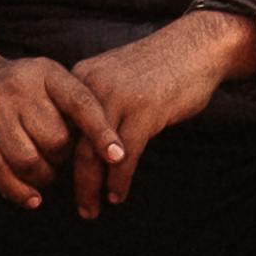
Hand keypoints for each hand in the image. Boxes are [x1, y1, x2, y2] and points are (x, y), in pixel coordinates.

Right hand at [0, 34, 123, 212]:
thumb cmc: (20, 87)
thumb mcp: (47, 81)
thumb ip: (73, 106)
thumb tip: (108, 147)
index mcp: (46, 73)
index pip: (81, 103)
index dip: (101, 132)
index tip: (118, 156)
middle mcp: (18, 88)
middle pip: (54, 139)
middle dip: (63, 158)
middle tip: (61, 160)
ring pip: (28, 160)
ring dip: (43, 177)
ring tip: (47, 175)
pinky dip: (19, 191)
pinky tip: (32, 199)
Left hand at [59, 12, 255, 216]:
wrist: (196, 46)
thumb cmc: (159, 67)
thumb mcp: (116, 78)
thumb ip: (96, 104)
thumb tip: (83, 142)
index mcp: (81, 79)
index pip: (60, 126)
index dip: (61, 159)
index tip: (65, 183)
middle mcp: (92, 87)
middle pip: (74, 144)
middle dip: (77, 182)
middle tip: (81, 207)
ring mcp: (118, 98)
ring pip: (95, 154)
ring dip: (93, 187)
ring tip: (94, 208)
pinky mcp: (144, 111)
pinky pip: (125, 155)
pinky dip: (120, 180)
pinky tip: (118, 193)